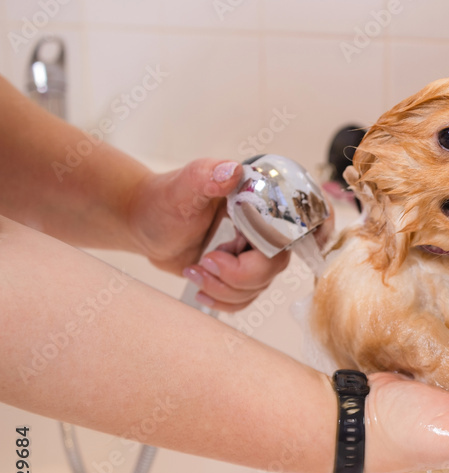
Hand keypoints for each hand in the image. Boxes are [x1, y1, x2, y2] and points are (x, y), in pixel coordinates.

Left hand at [126, 158, 295, 311]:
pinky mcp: (241, 272)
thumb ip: (205, 175)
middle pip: (272, 267)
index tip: (219, 253)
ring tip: (195, 270)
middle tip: (205, 261)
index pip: (279, 239)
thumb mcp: (182, 187)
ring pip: (258, 287)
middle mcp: (262, 229)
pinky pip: (247, 298)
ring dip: (222, 288)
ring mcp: (253, 253)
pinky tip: (202, 288)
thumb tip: (232, 171)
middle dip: (235, 277)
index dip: (254, 258)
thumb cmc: (162, 201)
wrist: (145, 223)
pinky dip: (224, 300)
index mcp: (256, 203)